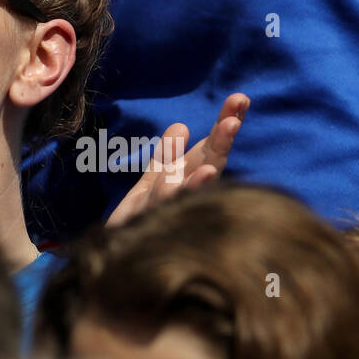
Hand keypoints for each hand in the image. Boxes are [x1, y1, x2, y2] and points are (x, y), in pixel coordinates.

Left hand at [106, 93, 249, 226]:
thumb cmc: (142, 222)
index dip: (225, 125)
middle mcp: (189, 194)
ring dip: (204, 169)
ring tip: (217, 150)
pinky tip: (178, 177)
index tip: (240, 99)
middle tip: (234, 119)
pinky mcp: (155, 226)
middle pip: (211, 163)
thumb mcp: (153, 180)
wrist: (117, 260)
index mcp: (189, 179)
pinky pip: (162, 205)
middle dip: (222, 140)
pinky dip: (172, 191)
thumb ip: (167, 156)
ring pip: (191, 187)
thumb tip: (182, 125)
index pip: (212, 148)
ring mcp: (174, 210)